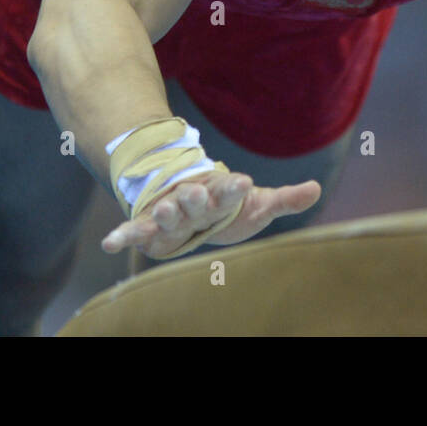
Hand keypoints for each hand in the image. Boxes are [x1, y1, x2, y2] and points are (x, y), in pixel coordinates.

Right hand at [100, 169, 321, 258]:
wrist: (190, 200)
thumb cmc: (228, 207)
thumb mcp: (256, 205)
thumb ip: (283, 199)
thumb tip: (316, 188)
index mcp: (219, 192)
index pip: (229, 188)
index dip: (235, 187)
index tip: (245, 183)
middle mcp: (192, 199)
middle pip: (194, 197)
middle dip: (195, 196)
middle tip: (196, 194)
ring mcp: (168, 212)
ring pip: (165, 211)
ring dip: (164, 211)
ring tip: (165, 209)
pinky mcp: (148, 228)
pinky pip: (134, 231)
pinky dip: (122, 236)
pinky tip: (110, 243)